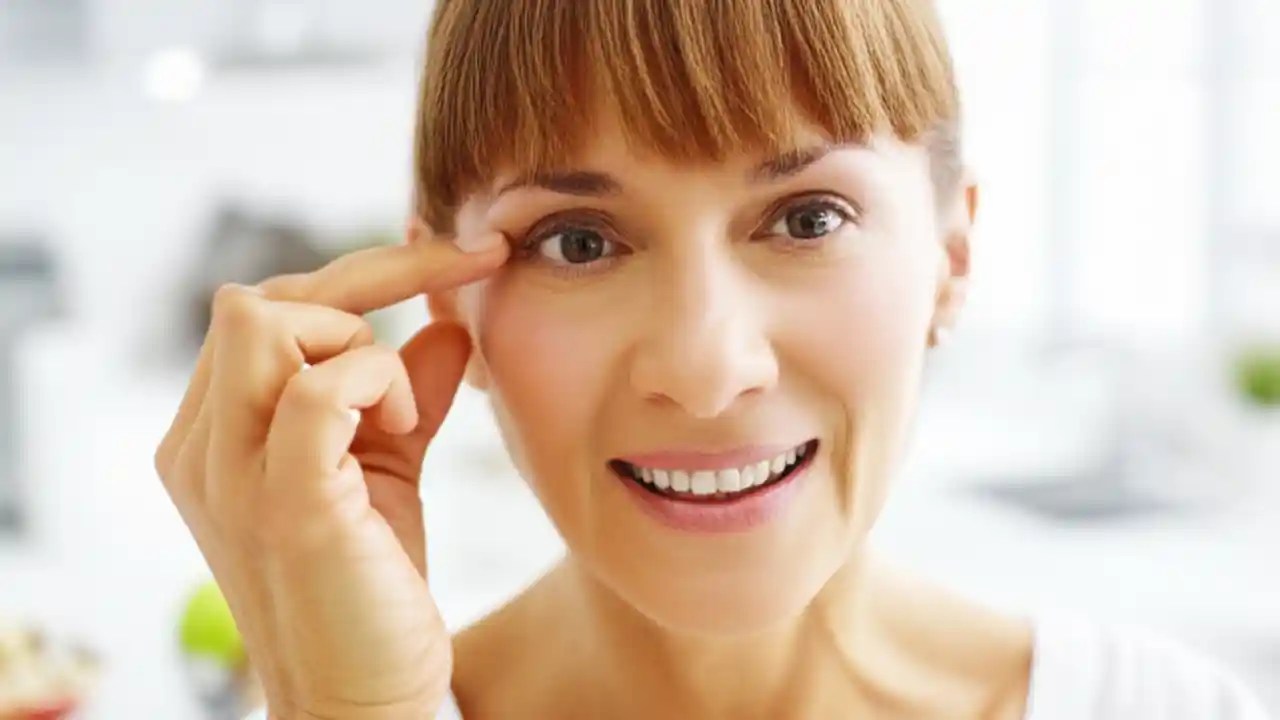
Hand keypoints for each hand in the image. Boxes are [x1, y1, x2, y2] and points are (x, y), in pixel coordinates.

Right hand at [155, 228, 505, 718]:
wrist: (363, 696)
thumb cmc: (371, 586)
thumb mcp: (387, 468)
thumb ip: (406, 392)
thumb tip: (445, 321)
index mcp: (217, 433)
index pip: (266, 310)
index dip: (363, 271)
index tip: (454, 253)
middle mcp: (204, 447)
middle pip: (258, 299)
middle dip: (374, 273)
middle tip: (466, 274)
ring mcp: (233, 476)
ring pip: (264, 322)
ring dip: (358, 337)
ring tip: (405, 410)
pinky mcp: (285, 506)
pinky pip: (317, 390)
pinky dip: (376, 380)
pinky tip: (406, 423)